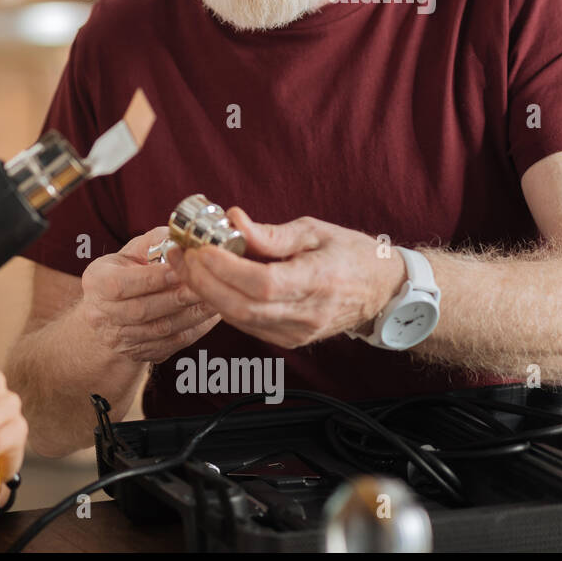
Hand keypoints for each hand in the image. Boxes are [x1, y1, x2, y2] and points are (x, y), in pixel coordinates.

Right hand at [78, 227, 222, 364]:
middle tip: (207, 285)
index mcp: (96, 283)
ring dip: (191, 315)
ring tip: (215, 299)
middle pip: (143, 310)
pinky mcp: (138, 354)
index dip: (154, 278)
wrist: (107, 316)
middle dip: (178, 297)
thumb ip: (151, 243)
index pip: (123, 284)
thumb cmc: (123, 275)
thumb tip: (177, 235)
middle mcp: (101, 314)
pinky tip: (210, 317)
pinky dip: (194, 331)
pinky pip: (170, 344)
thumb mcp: (127, 254)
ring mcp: (119, 338)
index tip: (184, 268)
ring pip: (160, 330)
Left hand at [164, 207, 406, 348]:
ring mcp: (297, 332)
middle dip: (203, 282)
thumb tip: (233, 220)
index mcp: (318, 281)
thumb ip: (271, 233)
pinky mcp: (288, 340)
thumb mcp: (314, 231)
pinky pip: (246, 325)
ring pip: (238, 319)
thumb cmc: (349, 254)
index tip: (199, 249)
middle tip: (180, 256)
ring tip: (184, 266)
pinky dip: (222, 304)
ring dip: (206, 293)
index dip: (225, 269)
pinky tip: (208, 283)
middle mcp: (307, 314)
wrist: (381, 291)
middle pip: (242, 307)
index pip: (261, 283)